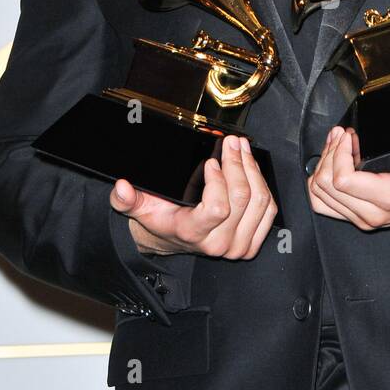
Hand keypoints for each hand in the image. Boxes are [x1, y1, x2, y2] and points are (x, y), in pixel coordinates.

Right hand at [109, 134, 276, 259]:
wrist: (169, 238)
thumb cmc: (160, 218)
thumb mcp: (139, 207)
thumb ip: (127, 199)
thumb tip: (121, 188)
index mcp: (192, 234)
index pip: (217, 209)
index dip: (219, 182)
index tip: (212, 162)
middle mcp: (218, 244)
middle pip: (243, 200)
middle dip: (238, 164)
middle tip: (232, 143)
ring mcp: (237, 246)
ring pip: (259, 202)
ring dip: (253, 170)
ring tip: (242, 150)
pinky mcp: (251, 242)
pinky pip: (268, 210)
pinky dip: (262, 185)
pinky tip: (251, 168)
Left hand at [306, 126, 389, 229]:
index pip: (343, 180)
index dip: (339, 152)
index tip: (349, 135)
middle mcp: (373, 213)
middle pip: (326, 186)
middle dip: (329, 154)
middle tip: (343, 135)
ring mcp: (364, 218)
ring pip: (320, 196)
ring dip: (324, 166)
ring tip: (338, 145)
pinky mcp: (359, 217)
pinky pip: (326, 203)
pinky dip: (324, 180)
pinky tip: (337, 162)